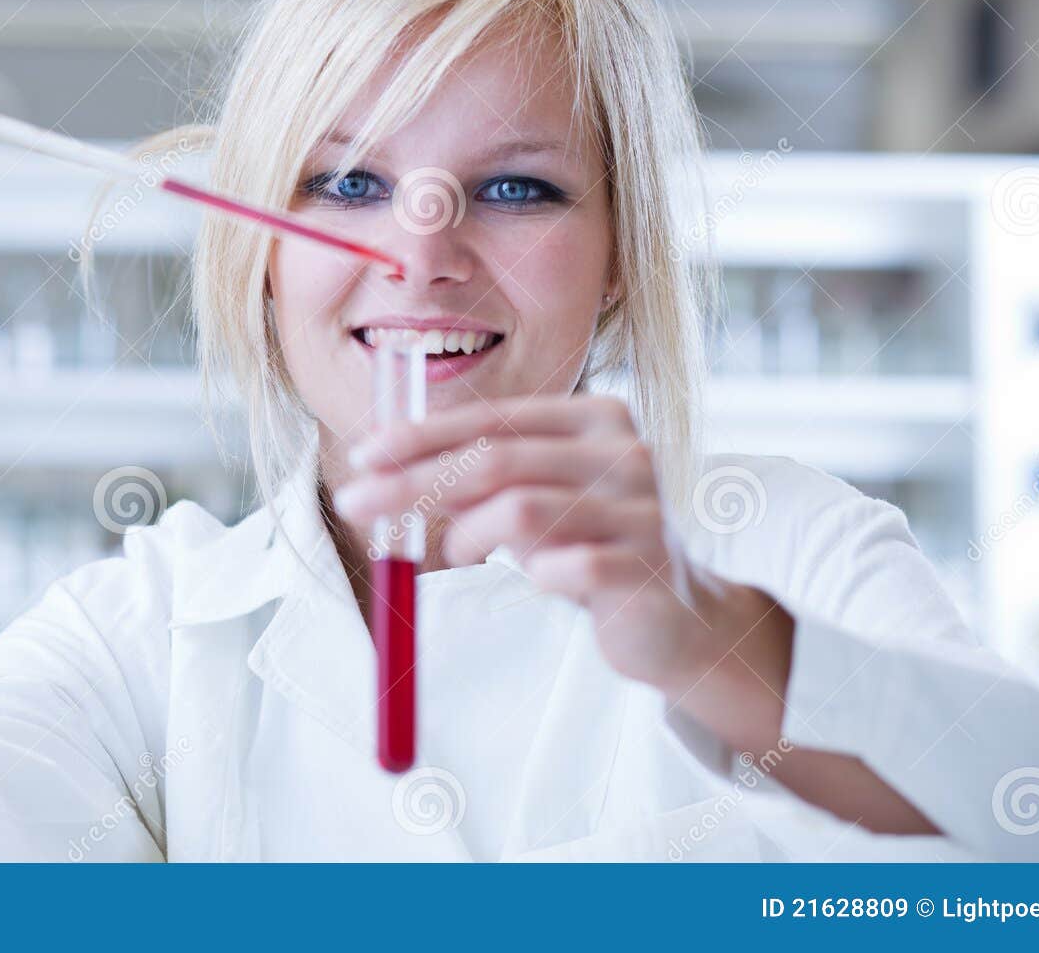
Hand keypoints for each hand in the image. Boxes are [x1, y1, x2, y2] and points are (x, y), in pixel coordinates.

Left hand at [332, 394, 762, 693]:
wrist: (682, 620)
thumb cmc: (591, 545)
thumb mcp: (537, 497)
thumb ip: (479, 475)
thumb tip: (384, 466)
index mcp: (595, 419)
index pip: (492, 418)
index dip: (422, 435)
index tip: (363, 455)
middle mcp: (623, 452)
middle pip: (496, 460)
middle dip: (414, 482)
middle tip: (356, 505)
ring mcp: (641, 509)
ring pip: (520, 509)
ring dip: (468, 536)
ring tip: (460, 554)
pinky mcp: (647, 567)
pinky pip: (565, 566)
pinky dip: (534, 573)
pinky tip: (537, 578)